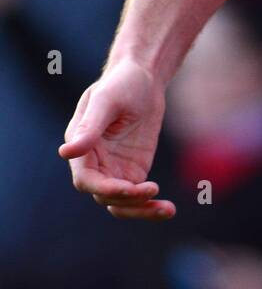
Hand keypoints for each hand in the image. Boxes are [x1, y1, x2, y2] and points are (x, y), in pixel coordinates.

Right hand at [59, 59, 175, 219]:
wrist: (142, 77)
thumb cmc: (120, 83)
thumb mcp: (106, 101)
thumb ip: (89, 127)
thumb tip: (66, 152)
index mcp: (81, 148)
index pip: (86, 180)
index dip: (104, 188)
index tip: (128, 188)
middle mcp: (95, 164)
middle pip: (105, 196)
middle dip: (128, 200)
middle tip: (152, 191)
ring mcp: (115, 170)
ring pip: (122, 203)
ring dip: (141, 210)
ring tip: (167, 210)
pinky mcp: (134, 171)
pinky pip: (138, 196)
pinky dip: (151, 206)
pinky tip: (168, 210)